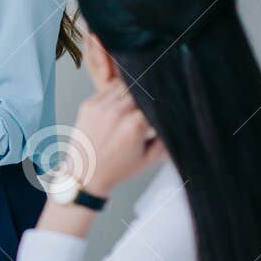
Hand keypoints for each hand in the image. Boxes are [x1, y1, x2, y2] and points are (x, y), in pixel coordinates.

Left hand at [70, 80, 165, 196]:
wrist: (86, 174)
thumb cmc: (118, 168)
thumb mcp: (149, 158)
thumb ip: (165, 137)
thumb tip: (174, 120)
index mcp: (134, 125)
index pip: (154, 102)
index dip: (161, 104)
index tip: (164, 106)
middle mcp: (116, 113)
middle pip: (140, 91)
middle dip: (146, 97)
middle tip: (148, 106)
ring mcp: (100, 107)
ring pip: (123, 86)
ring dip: (131, 92)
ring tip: (134, 105)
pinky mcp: (88, 105)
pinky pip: (106, 90)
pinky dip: (115, 94)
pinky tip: (118, 106)